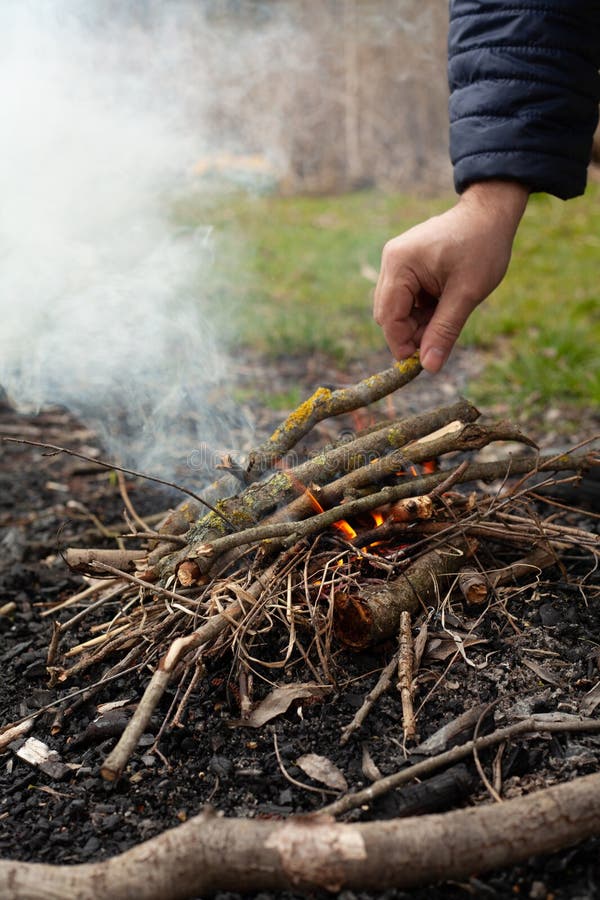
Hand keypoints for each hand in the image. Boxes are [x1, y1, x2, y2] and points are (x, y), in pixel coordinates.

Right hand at [374, 180, 529, 372]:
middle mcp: (391, 261)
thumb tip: (429, 367)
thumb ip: (444, 331)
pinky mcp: (405, 264)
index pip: (389, 317)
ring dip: (417, 322)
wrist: (491, 213)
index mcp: (400, 264)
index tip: (423, 362)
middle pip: (388, 314)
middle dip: (410, 333)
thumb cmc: (482, 247)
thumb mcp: (466, 294)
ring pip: (396, 308)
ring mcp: (396, 261)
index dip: (402, 344)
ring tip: (447, 316)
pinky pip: (405, 297)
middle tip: (439, 339)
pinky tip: (443, 305)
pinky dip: (421, 309)